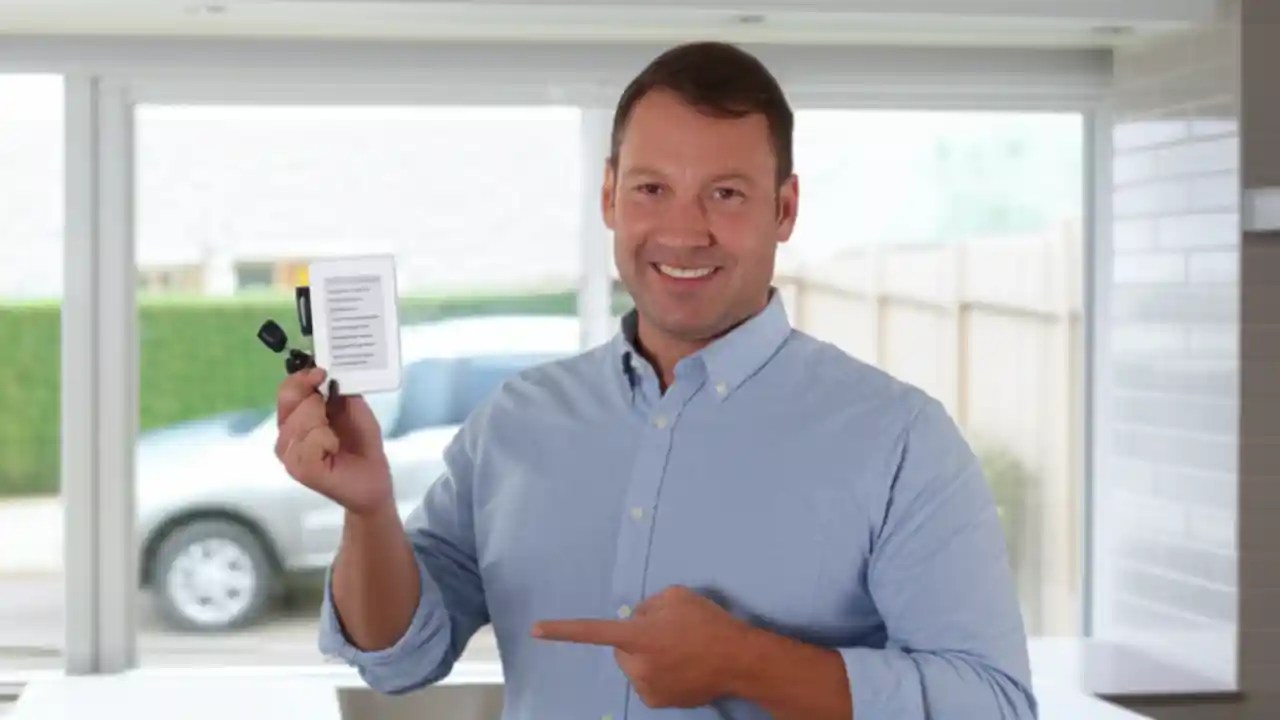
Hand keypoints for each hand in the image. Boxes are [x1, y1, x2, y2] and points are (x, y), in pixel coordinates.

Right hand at [273, 367, 391, 515]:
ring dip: (324, 424)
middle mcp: (288, 435)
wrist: (373, 479)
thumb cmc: (361, 444)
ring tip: (335, 439)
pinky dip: (326, 440)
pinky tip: (333, 449)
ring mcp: (290, 454)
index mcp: (297, 418)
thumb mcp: (353, 408)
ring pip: (299, 421)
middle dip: (315, 401)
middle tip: (332, 414)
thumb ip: (337, 390)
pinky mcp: (299, 469)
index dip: (301, 378)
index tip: (320, 373)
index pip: (286, 391)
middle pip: (289, 401)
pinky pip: (309, 441)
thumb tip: (321, 370)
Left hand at [531, 586, 753, 707]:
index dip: (562, 630)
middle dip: (635, 640)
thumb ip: (649, 606)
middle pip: (621, 648)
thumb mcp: (676, 597)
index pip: (592, 631)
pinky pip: (646, 681)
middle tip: (666, 633)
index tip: (535, 630)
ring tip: (679, 650)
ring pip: (634, 666)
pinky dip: (657, 673)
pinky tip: (681, 667)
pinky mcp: (657, 701)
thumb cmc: (708, 622)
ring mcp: (646, 686)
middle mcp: (636, 664)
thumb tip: (637, 618)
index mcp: (637, 635)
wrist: (739, 660)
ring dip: (646, 657)